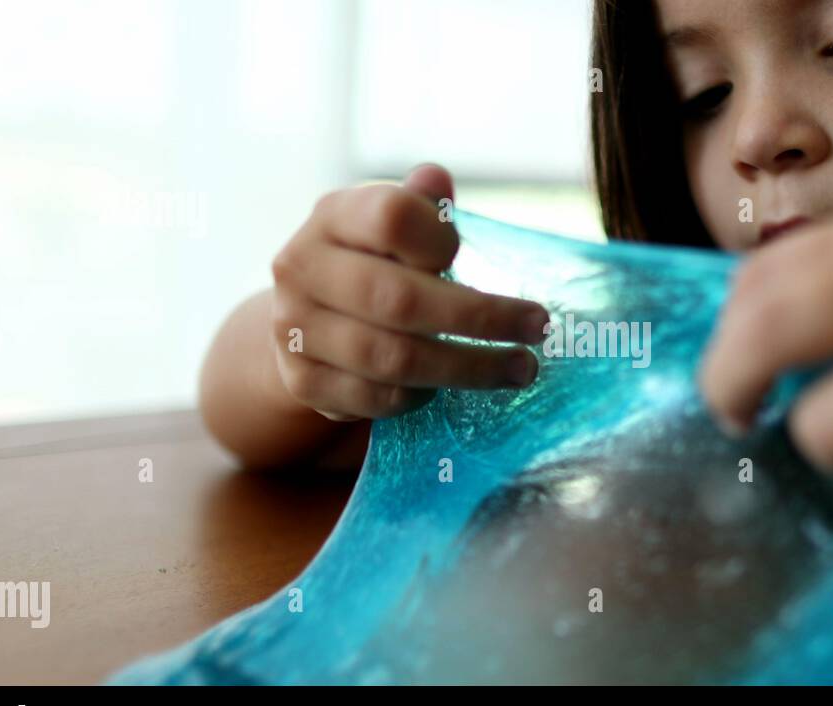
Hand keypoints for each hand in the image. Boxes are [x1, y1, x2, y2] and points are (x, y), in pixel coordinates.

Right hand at [269, 164, 548, 421]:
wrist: (304, 319)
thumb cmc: (370, 261)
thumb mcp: (388, 221)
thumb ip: (419, 205)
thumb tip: (437, 179)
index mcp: (332, 216)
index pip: (391, 219)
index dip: (439, 240)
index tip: (469, 255)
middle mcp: (301, 268)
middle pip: (401, 300)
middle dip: (482, 320)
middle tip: (537, 330)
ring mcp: (295, 329)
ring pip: (393, 359)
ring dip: (468, 369)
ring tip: (518, 369)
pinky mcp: (303, 382)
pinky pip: (377, 398)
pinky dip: (422, 397)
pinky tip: (452, 389)